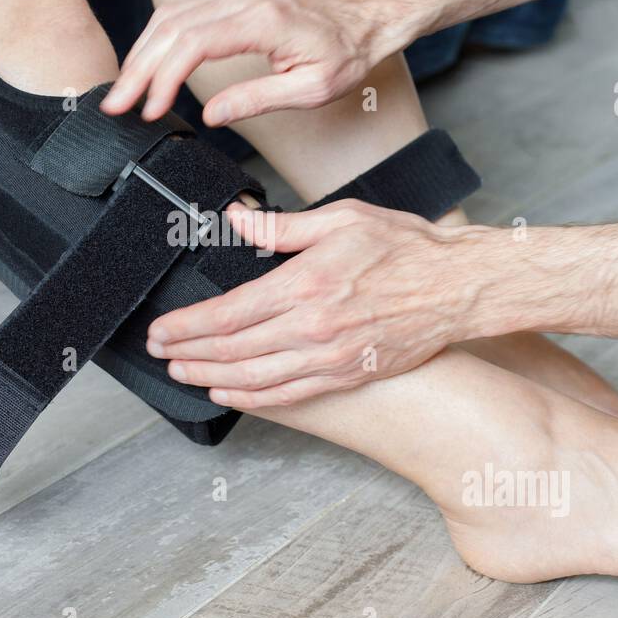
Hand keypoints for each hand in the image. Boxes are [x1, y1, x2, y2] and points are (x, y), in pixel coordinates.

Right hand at [100, 0, 401, 125]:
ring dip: (140, 52)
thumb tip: (212, 115)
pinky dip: (156, 38)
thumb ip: (259, 100)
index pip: (194, 45)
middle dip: (138, 68)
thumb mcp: (314, 89)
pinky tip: (146, 63)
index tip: (151, 110)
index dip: (164, 79)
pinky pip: (182, 12)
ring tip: (124, 89)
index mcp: (263, 21)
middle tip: (116, 105)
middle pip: (171, 28)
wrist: (365, 15)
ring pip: (169, 16)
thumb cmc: (346, 51)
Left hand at [145, 200, 499, 408]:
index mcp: (306, 284)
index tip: (161, 330)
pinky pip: (288, 395)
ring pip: (254, 378)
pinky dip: (251, 398)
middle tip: (158, 353)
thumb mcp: (341, 219)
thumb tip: (235, 221)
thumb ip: (281, 227)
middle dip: (187, 353)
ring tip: (182, 373)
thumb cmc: (406, 247)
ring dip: (210, 378)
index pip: (229, 313)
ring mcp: (331, 358)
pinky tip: (228, 393)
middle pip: (232, 350)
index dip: (187, 326)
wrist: (458, 287)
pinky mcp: (347, 376)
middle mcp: (313, 328)